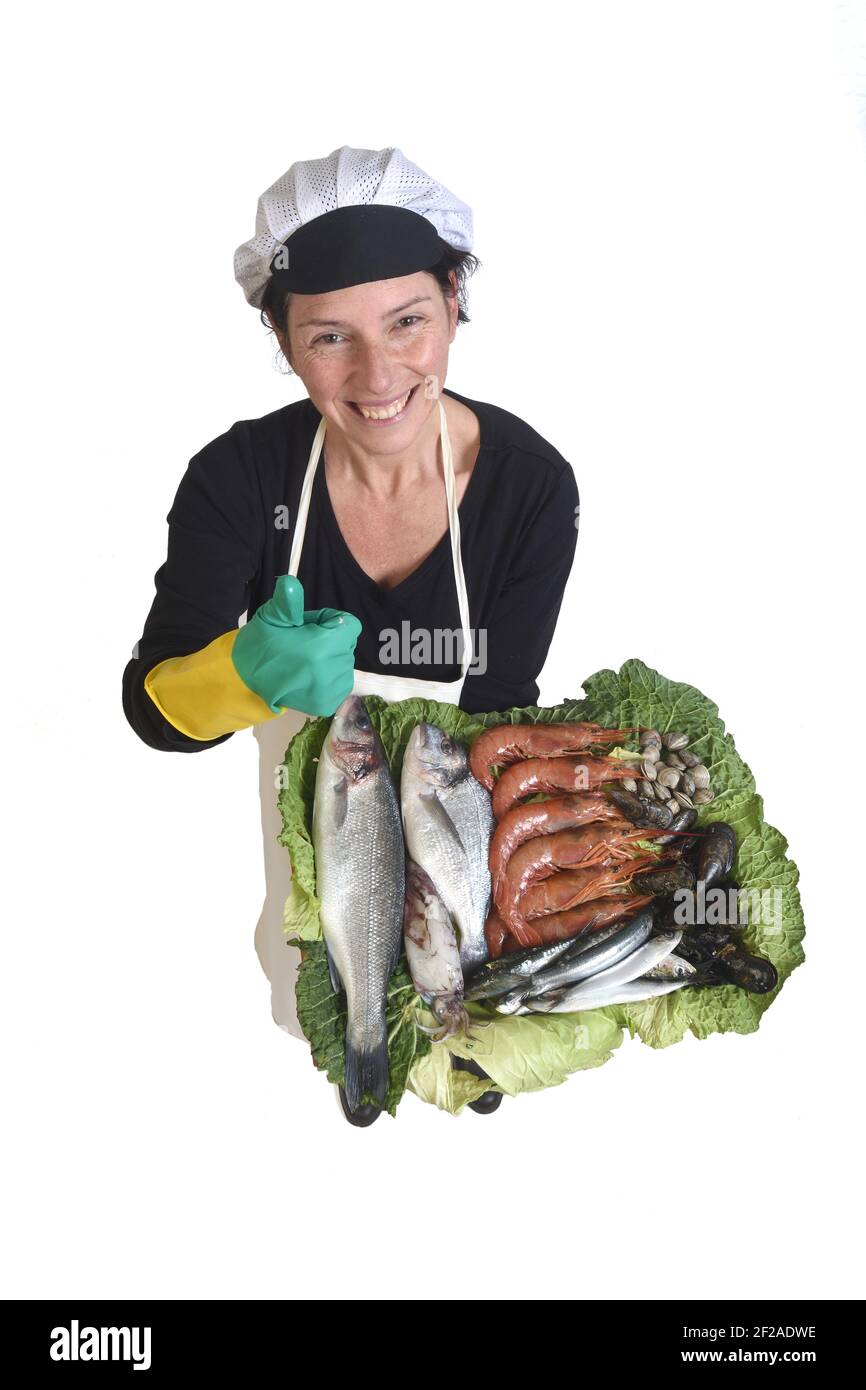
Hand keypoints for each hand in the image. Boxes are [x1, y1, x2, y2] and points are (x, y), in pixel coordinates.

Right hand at [232, 576, 361, 715]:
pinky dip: (329, 677)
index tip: (310, 626)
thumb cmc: (260, 644)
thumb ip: (287, 601)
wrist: (244, 681)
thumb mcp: (271, 617)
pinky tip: (308, 676)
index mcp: (321, 645)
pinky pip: (340, 682)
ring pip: (345, 663)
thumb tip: (289, 582)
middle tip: (303, 644)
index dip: (331, 620)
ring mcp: (330, 689)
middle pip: (346, 643)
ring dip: (330, 658)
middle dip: (329, 639)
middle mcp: (331, 669)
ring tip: (304, 661)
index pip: (349, 624)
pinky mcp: (326, 704)